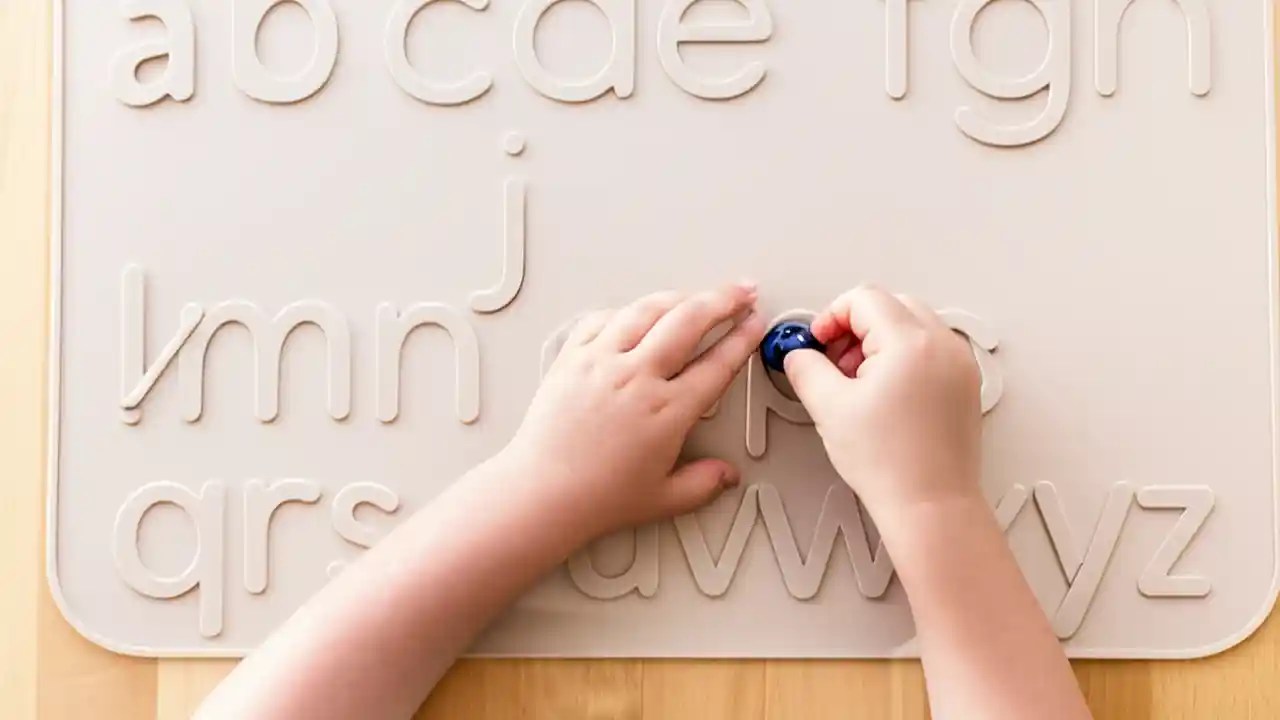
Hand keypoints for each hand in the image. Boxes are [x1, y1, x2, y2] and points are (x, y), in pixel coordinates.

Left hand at [506, 283, 765, 541]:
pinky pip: (604, 318)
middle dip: (723, 299)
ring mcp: (602, 361)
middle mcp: (637, 378)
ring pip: (648, 309)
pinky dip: (627, 309)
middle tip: (740, 292)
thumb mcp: (663, 498)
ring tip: (696, 296)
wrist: (540, 493)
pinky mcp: (572, 357)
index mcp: (668, 412)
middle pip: (690, 319)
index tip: (754, 325)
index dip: (743, 339)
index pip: (718, 363)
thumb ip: (702, 483)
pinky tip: (638, 311)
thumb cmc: (594, 498)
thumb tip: (725, 475)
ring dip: (679, 296)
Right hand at [783, 286, 981, 524]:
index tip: (819, 340)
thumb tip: (800, 354)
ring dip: (880, 339)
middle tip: (834, 358)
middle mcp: (942, 346)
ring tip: (858, 380)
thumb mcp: (829, 408)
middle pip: (891, 305)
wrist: (930, 506)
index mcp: (911, 343)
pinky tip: (883, 392)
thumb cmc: (891, 466)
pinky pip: (930, 349)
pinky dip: (904, 356)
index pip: (864, 298)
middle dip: (856, 324)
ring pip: (913, 324)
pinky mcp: (965, 384)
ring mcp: (959, 365)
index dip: (832, 315)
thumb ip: (805, 368)